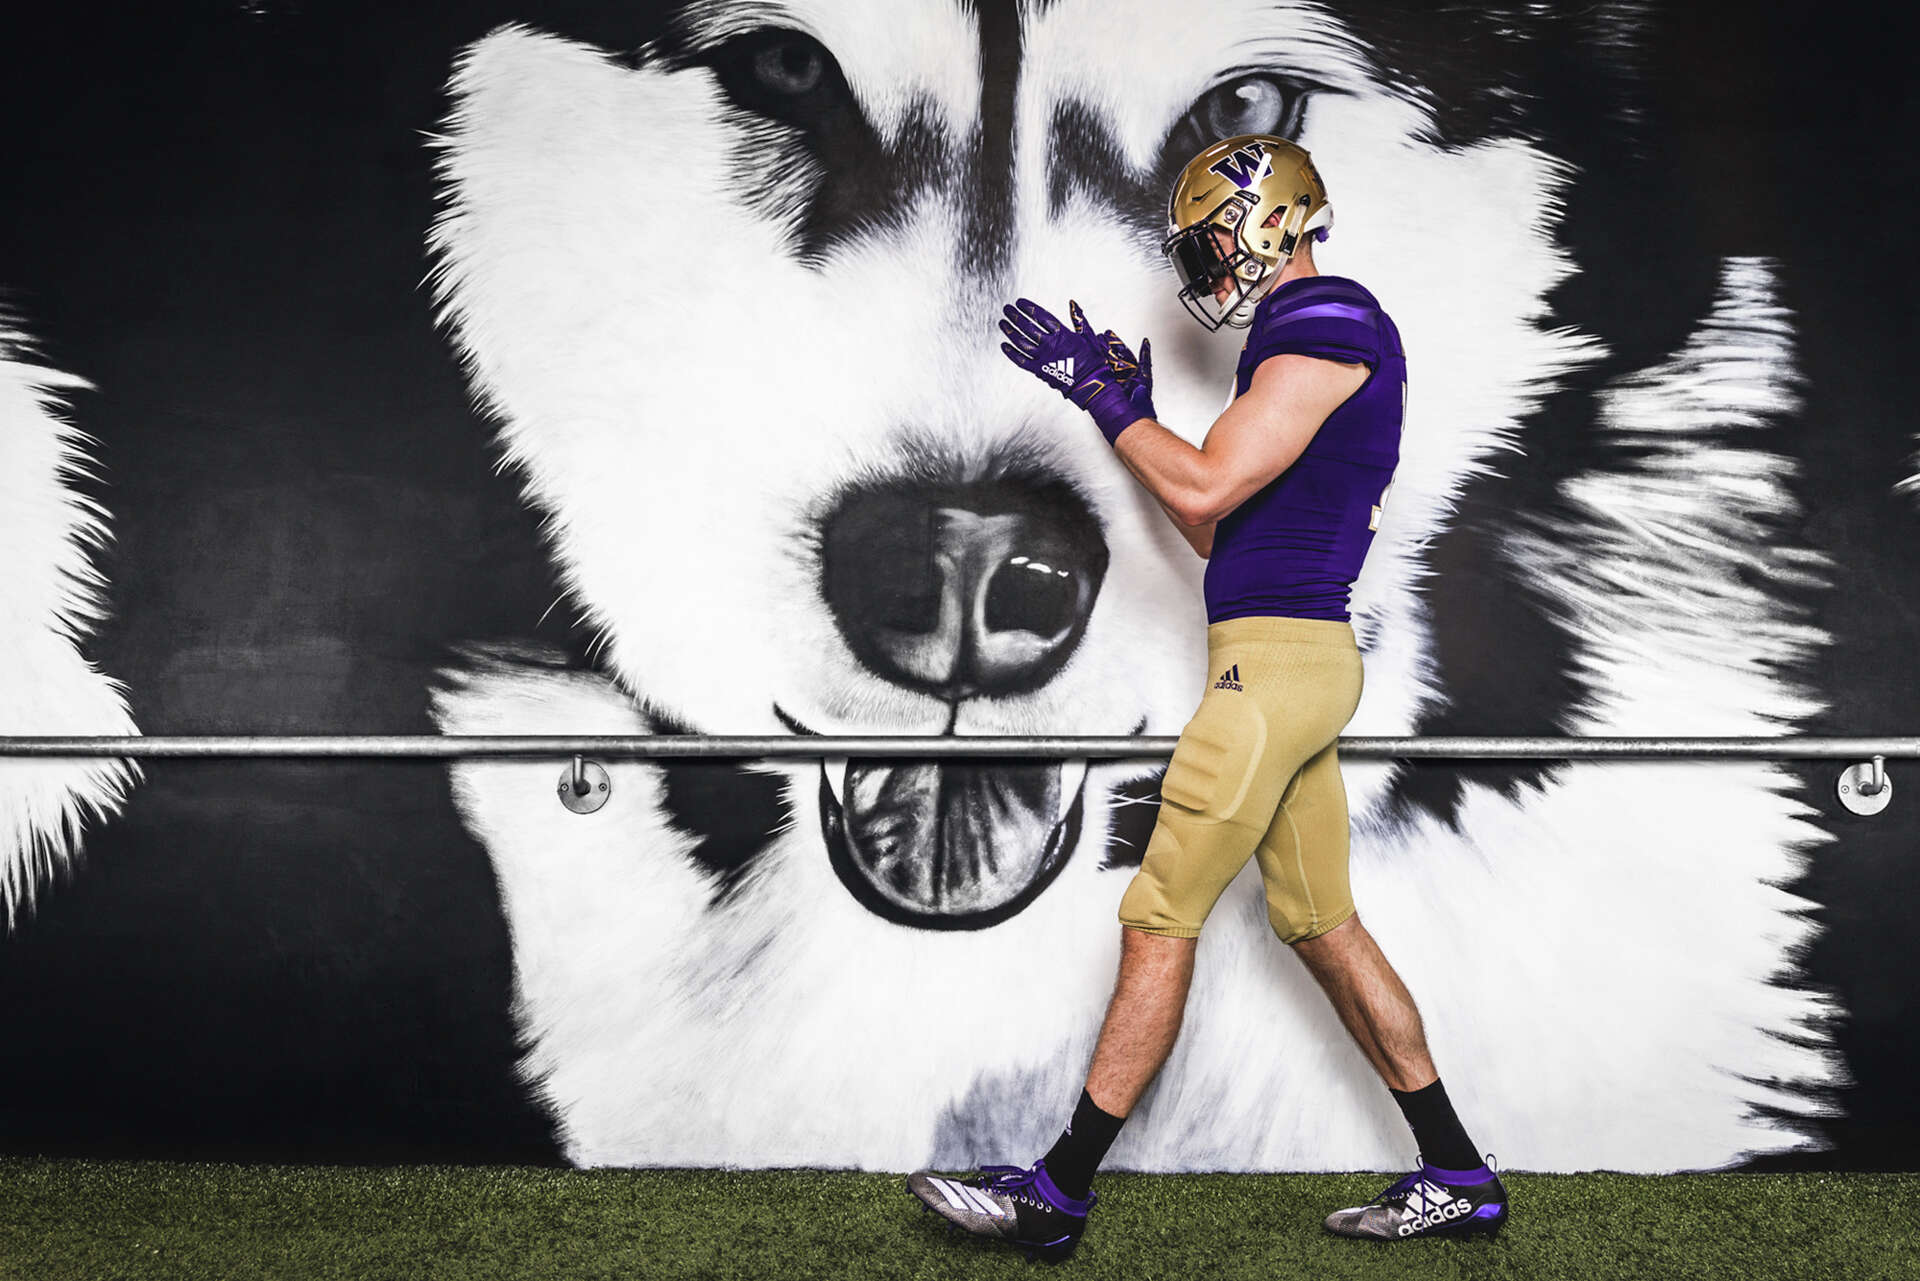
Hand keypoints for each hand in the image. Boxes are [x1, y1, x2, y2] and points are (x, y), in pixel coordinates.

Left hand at [998, 297, 1152, 445]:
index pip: (1040, 316)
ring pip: (1021, 342)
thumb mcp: (1089, 336)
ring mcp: (1043, 358)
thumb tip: (1073, 303)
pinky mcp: (1039, 370)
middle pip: (1027, 326)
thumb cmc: (1093, 360)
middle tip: (1006, 309)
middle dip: (1015, 316)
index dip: (1028, 307)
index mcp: (1062, 333)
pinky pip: (1021, 361)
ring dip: (1010, 331)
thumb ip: (1078, 319)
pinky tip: (1004, 345)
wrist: (1091, 384)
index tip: (1019, 302)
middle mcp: (1050, 344)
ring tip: (1002, 323)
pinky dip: (1011, 353)